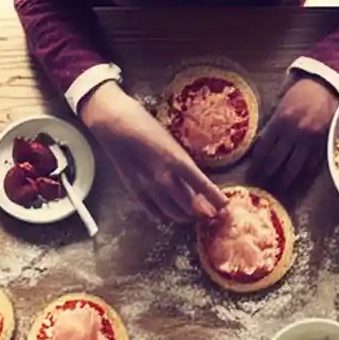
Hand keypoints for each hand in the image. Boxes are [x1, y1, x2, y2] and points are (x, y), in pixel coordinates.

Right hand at [80, 81, 226, 221]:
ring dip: (187, 216)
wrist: (113, 123)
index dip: (216, 199)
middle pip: (190, 205)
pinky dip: (166, 216)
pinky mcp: (135, 191)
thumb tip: (195, 181)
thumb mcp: (171, 141)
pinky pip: (154, 212)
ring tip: (194, 216)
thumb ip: (182, 162)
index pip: (203, 186)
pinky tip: (171, 215)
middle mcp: (164, 177)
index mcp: (177, 160)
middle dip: (204, 212)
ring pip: (174, 212)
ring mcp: (148, 187)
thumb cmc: (144, 124)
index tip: (225, 206)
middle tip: (212, 215)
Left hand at [252, 77, 338, 189]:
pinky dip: (305, 172)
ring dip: (286, 179)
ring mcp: (309, 139)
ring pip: (294, 166)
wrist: (326, 86)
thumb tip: (263, 143)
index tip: (252, 172)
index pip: (264, 147)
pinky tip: (300, 179)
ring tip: (280, 187)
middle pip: (277, 160)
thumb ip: (273, 123)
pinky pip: (312, 163)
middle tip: (262, 182)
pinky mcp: (322, 143)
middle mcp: (294, 132)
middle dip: (268, 173)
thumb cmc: (301, 93)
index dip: (257, 162)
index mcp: (280, 120)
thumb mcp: (282, 104)